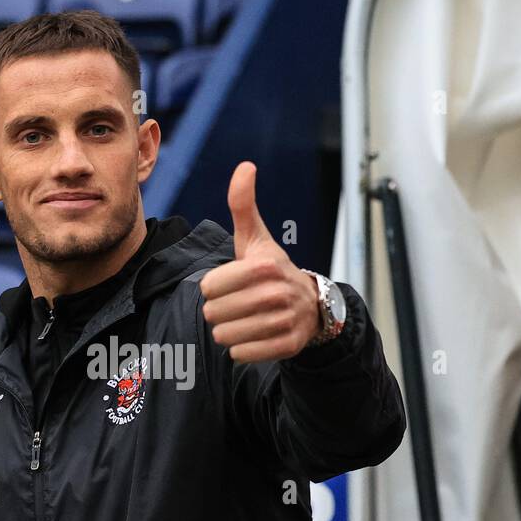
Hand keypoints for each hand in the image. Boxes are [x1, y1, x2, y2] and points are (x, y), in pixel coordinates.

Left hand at [199, 161, 320, 362]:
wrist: (313, 305)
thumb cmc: (273, 269)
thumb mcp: (257, 238)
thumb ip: (243, 204)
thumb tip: (245, 166)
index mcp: (262, 267)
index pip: (208, 288)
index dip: (215, 288)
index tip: (232, 284)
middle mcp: (274, 294)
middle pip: (214, 314)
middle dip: (220, 312)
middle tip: (239, 304)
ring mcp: (282, 322)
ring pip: (225, 337)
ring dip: (229, 331)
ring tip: (245, 320)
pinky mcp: (287, 346)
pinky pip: (241, 355)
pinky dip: (242, 349)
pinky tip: (254, 336)